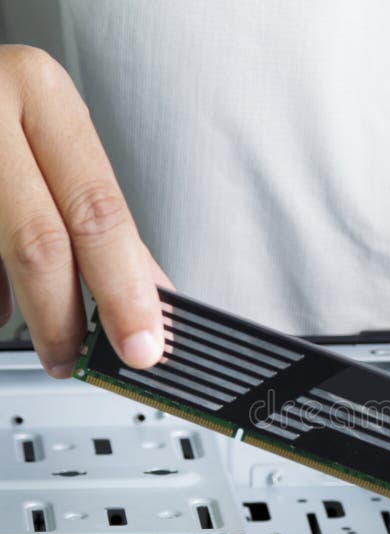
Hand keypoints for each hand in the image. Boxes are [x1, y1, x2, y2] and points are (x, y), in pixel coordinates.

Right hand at [0, 45, 170, 376]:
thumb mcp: (54, 143)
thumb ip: (100, 216)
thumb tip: (153, 292)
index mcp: (42, 95)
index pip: (98, 211)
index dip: (125, 289)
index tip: (145, 343)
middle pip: (39, 241)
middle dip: (68, 317)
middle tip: (84, 360)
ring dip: (29, 312)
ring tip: (53, 344)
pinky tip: (5, 306)